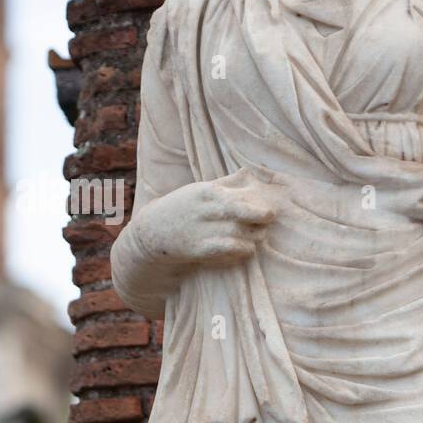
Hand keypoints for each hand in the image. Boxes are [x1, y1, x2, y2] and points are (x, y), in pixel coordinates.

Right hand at [132, 168, 275, 267]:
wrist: (151, 232)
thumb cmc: (181, 208)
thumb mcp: (199, 190)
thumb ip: (226, 183)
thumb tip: (249, 172)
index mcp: (206, 192)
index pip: (238, 196)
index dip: (258, 205)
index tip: (271, 210)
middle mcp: (204, 210)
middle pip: (240, 213)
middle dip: (260, 217)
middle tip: (269, 221)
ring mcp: (200, 230)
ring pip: (237, 233)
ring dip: (253, 236)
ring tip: (259, 236)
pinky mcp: (198, 249)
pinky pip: (226, 250)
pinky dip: (241, 250)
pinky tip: (247, 249)